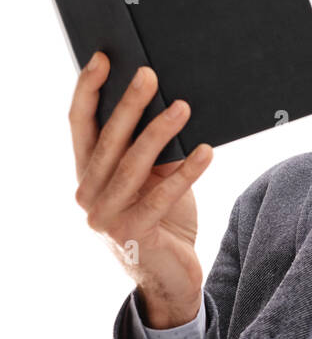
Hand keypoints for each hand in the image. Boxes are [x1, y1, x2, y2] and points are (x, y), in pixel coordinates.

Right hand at [70, 53, 212, 325]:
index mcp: (86, 176)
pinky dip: (186, 171)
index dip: (88, 90)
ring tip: (184, 106)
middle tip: (149, 74)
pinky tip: (206, 150)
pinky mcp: (133, 235)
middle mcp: (87, 197)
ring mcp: (106, 219)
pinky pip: (162, 195)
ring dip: (160, 132)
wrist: (172, 280)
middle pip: (108, 140)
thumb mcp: (153, 182)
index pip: (80, 125)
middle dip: (129, 103)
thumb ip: (151, 153)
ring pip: (133, 165)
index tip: (102, 58)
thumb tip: (169, 104)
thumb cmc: (163, 223)